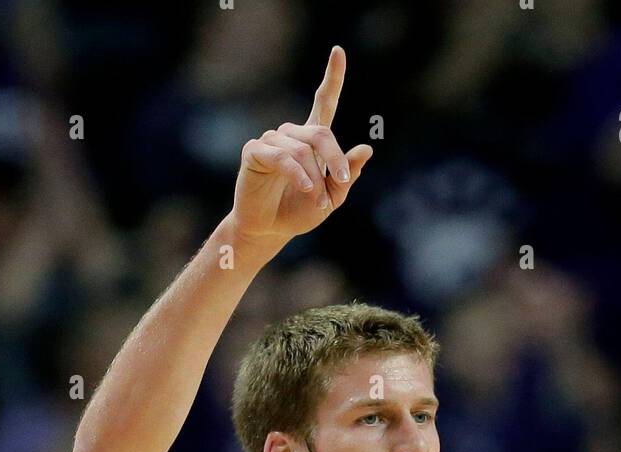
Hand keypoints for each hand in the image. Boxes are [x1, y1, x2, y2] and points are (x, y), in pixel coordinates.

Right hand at [230, 45, 371, 243]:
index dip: (332, 78)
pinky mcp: (254, 151)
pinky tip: (305, 188)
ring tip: (316, 200)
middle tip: (342, 181)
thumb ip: (347, 175)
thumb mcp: (332, 197)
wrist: (270, 231)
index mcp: (311, 140)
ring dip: (314, 178)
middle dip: (335, 158)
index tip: (338, 51)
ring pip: (302, 150)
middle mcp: (291, 134)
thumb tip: (366, 149)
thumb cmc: (299, 212)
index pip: (324, 103)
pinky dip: (297, 174)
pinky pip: (282, 157)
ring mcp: (271, 140)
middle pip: (321, 133)